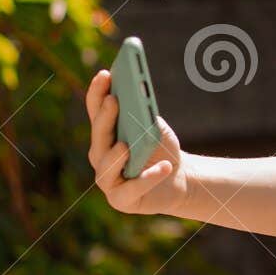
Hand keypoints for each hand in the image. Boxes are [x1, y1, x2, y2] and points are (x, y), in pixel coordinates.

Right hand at [86, 68, 188, 215]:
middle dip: (105, 119)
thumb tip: (138, 99)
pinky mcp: (123, 201)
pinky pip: (133, 189)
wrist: (179, 179)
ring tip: (125, 144)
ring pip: (106, 167)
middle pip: (99, 137)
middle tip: (114, 101)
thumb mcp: (155, 128)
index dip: (98, 92)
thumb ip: (144, 116)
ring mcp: (108, 181)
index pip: (96, 111)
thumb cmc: (161, 149)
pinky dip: (149, 178)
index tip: (105, 73)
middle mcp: (100, 156)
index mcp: (104, 135)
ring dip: (115, 155)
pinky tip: (165, 167)